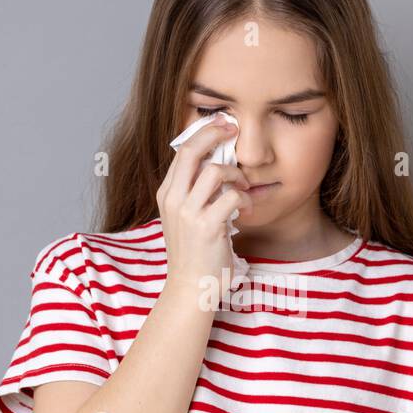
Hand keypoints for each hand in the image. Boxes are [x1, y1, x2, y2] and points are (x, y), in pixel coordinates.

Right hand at [155, 113, 252, 298]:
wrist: (190, 288)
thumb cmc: (194, 253)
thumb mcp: (185, 218)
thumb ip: (194, 192)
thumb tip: (217, 163)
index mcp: (166, 194)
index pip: (182, 151)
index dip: (204, 132)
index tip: (222, 124)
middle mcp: (173, 200)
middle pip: (191, 150)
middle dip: (215, 133)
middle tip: (234, 130)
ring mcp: (188, 213)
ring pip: (216, 171)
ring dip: (237, 175)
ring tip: (243, 187)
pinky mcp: (207, 226)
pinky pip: (232, 196)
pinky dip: (245, 198)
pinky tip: (245, 209)